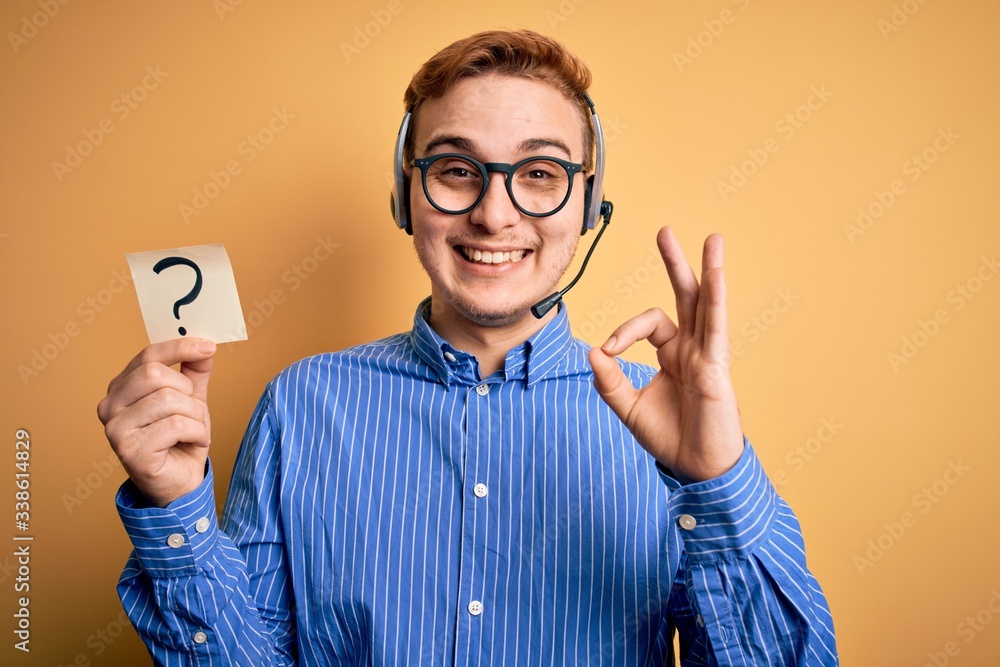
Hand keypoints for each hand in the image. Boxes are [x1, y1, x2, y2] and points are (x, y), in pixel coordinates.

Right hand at [97, 338, 215, 506]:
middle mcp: (110, 406)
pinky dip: (197, 433)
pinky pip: (176, 425)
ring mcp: (115, 429)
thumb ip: (194, 372)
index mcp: (121, 388)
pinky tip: (194, 443)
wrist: (180, 483)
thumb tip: (205, 346)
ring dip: (196, 416)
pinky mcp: (130, 451)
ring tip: (196, 430)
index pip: (148, 356)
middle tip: (196, 411)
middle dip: (188, 392)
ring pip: (169, 399)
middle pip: (156, 374)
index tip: (208, 346)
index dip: (180, 347)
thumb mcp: (191, 398)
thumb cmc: (180, 439)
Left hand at [588, 226, 743, 481]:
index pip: (649, 324)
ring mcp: (707, 355)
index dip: (624, 331)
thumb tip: (592, 352)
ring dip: (708, 269)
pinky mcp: (717, 367)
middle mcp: (692, 348)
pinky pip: (716, 327)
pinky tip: (717, 273)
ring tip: (712, 238)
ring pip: (706, 303)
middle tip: (664, 230)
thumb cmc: (669, 439)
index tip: (608, 351)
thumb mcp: (629, 407)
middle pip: (684, 297)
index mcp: (673, 354)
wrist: (696, 470)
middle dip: (675, 263)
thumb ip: (610, 381)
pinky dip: (716, 298)